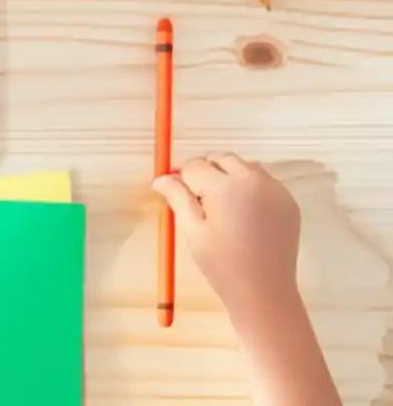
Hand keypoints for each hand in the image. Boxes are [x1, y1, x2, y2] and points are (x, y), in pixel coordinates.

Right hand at [152, 154, 301, 315]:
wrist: (265, 291)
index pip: (195, 166)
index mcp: (226, 186)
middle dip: (205, 170)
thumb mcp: (193, 231)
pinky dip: (249, 187)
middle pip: (222, 159)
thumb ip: (178, 198)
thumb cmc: (222, 264)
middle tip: (195, 196)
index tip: (174, 190)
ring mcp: (275, 189)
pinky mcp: (288, 201)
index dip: (181, 176)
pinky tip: (242, 212)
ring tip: (220, 204)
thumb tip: (160, 178)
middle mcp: (253, 180)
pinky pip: (263, 182)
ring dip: (228, 175)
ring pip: (244, 167)